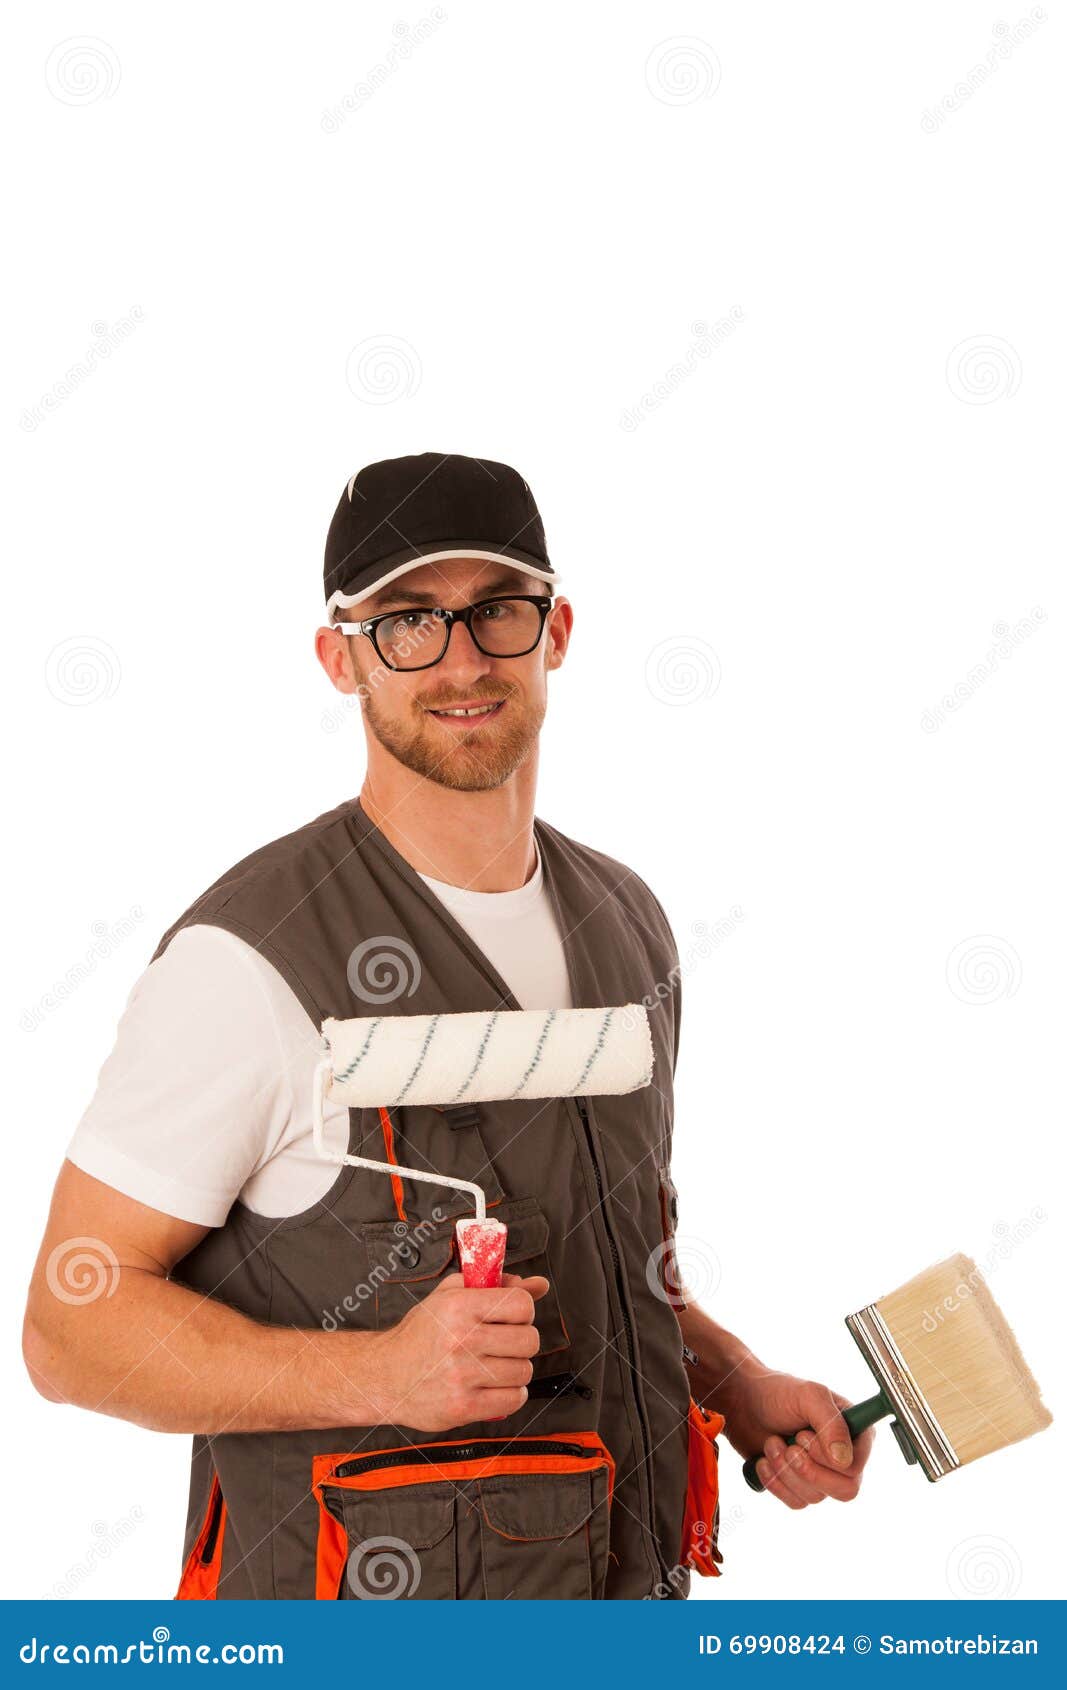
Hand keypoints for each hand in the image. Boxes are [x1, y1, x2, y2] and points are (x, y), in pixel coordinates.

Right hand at [372, 1270, 548, 1432]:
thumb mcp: (450, 1297)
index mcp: (459, 1306)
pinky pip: (514, 1400)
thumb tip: (539, 1284)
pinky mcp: (463, 1407)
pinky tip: (493, 1386)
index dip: (522, 1310)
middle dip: (521, 1341)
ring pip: (524, 1371)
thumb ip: (496, 1285)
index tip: (510, 1318)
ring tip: (493, 1366)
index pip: (522, 1303)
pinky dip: (510, 1394)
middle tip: (502, 1344)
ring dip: (514, 1370)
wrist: (385, 1376)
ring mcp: (462, 1375)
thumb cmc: (420, 1335)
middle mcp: (461, 1339)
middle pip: (529, 1340)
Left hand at [721, 1367, 874, 1507]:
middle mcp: (843, 1456)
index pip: (856, 1464)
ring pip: (816, 1496)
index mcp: (854, 1431)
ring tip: (772, 1442)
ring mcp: (822, 1473)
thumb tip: (844, 1461)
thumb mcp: (808, 1396)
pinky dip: (776, 1482)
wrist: (743, 1404)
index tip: (802, 1436)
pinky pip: (797, 1502)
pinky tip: (764, 1460)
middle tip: (788, 1447)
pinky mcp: (801, 1485)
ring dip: (786, 1470)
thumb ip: (832, 1424)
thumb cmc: (778, 1393)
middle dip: (808, 1471)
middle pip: (844, 1490)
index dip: (829, 1458)